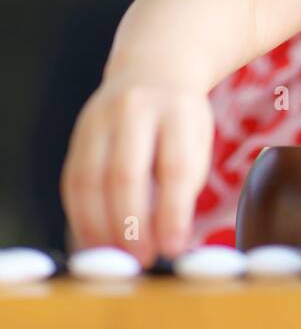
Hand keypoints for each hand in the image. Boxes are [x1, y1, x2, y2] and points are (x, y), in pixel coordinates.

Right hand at [60, 75, 214, 265]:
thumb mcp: (199, 141)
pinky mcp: (78, 133)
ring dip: (100, 226)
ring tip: (117, 257)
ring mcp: (99, 118)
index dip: (172, 213)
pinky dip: (80, 215)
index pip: (173, 168)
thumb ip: (185, 185)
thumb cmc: (181, 120)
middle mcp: (134, 109)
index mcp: (175, 111)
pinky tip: (94, 239)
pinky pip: (72, 180)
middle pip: (125, 173)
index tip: (175, 248)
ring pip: (91, 179)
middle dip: (131, 224)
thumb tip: (169, 240)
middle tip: (143, 258)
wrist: (153, 70)